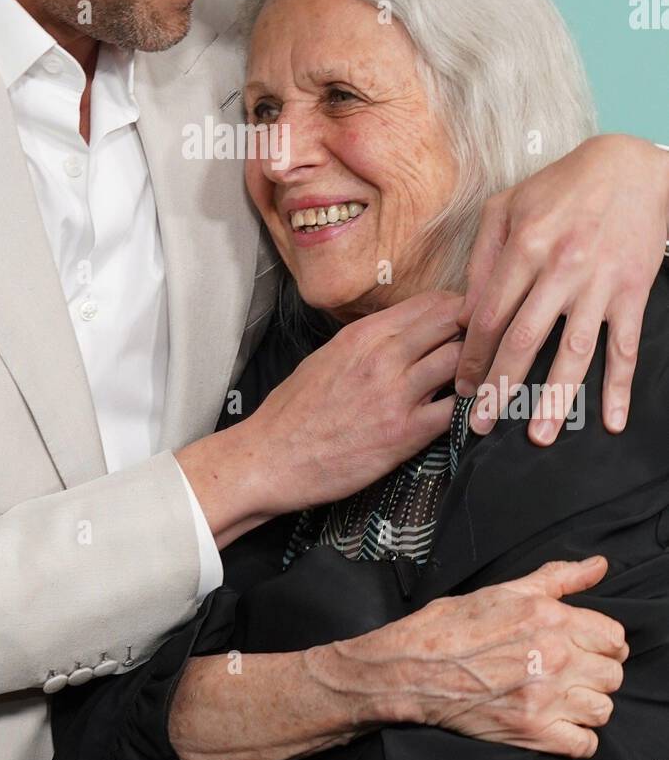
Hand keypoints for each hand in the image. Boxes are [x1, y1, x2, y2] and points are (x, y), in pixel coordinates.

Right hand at [178, 290, 463, 540]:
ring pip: (462, 362)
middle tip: (487, 345)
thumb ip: (369, 340)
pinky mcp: (405, 434)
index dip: (460, 307)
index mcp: (364, 334)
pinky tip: (471, 410)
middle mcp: (384, 357)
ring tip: (482, 377)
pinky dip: (469, 407)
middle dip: (477, 331)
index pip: (432, 303)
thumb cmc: (295, 410)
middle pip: (454, 324)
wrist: (272, 456)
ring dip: (477, 368)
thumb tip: (406, 331)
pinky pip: (456, 410)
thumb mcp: (329, 355)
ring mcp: (397, 395)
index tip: (471, 317)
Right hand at [335, 555, 626, 757]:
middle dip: (596, 672)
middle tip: (570, 670)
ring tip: (563, 696)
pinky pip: (584, 743)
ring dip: (587, 704)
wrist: (411, 667)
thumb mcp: (505, 590)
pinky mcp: (532, 731)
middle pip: (612, 674)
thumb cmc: (451, 626)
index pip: (614, 637)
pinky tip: (556, 721)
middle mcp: (553, 656)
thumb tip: (597, 565)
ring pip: (602, 709)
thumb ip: (558, 578)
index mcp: (549, 617)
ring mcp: (544, 696)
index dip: (602, 642)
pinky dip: (576, 737)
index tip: (586, 646)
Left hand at [455, 135, 668, 443]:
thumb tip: (464, 310)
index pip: (490, 315)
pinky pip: (625, 347)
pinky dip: (618, 386)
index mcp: (523, 246)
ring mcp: (599, 283)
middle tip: (484, 425)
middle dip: (501, 387)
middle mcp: (560, 268)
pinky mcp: (633, 291)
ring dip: (556, 397)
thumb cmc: (561, 186)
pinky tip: (610, 421)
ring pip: (573, 351)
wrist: (630, 167)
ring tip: (540, 436)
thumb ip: (482, 257)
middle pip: (524, 340)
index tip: (464, 386)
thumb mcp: (506, 206)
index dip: (474, 355)